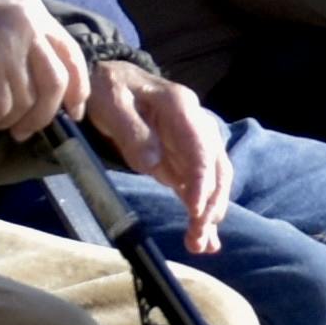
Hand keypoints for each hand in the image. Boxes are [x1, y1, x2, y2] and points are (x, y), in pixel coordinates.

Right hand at [0, 0, 90, 137]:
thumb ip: (25, 48)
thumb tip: (53, 95)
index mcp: (32, 11)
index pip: (71, 54)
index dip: (77, 88)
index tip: (73, 112)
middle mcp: (26, 23)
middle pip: (56, 84)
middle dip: (42, 116)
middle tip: (21, 131)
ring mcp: (9, 43)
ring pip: (26, 103)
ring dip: (1, 118)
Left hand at [89, 59, 236, 251]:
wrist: (111, 80)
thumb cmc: (110, 88)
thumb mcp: (112, 102)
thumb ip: (132, 131)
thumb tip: (153, 164)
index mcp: (181, 106)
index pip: (201, 147)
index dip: (202, 181)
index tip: (196, 210)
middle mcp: (195, 124)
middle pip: (215, 167)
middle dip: (211, 203)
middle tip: (198, 236)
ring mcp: (191, 143)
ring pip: (212, 181)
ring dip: (208, 212)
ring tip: (200, 244)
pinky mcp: (182, 160)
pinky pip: (197, 187)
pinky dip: (201, 211)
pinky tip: (205, 238)